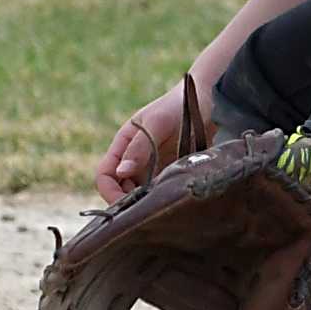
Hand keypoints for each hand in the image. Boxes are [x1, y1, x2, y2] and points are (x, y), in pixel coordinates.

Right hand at [95, 80, 210, 204]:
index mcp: (123, 144)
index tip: (124, 205)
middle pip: (120, 189)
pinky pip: (160, 191)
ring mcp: (152, 166)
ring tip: (162, 200)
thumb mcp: (157, 123)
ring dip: (147, 200)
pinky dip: (163, 197)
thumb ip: (140, 147)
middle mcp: (134, 158)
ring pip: (140, 193)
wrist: (206, 101)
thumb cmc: (177, 106)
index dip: (109, 192)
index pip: (104, 174)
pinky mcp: (169, 172)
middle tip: (148, 207)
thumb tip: (121, 172)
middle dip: (128, 201)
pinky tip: (174, 196)